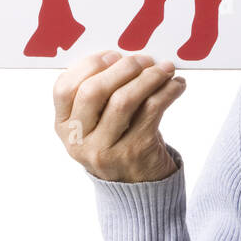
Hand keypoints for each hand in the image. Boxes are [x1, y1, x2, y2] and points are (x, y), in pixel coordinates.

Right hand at [53, 50, 186, 183]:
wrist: (137, 186)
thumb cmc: (118, 142)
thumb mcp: (95, 124)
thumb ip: (99, 94)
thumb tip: (125, 54)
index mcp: (63, 126)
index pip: (64, 88)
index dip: (89, 65)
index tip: (113, 54)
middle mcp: (79, 140)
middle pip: (93, 92)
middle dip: (122, 68)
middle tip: (144, 59)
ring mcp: (105, 148)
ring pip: (124, 100)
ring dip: (149, 78)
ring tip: (165, 68)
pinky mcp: (135, 151)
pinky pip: (152, 110)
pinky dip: (168, 92)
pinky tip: (177, 85)